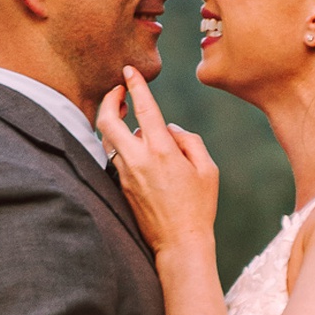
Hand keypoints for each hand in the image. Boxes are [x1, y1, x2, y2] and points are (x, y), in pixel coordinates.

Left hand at [96, 68, 220, 256]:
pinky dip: (117, 142)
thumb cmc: (199, 206)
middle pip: (107, 120)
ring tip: (123, 112)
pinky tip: (128, 141)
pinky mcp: (121, 186)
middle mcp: (138, 159)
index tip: (128, 71)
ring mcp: (126, 174)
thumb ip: (190, 140)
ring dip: (112, 121)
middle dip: (108, 100)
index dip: (134, 85)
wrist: (179, 243)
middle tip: (117, 90)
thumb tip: (170, 128)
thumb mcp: (207, 169)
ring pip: (107, 138)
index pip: (144, 109)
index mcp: (162, 150)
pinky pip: (114, 157)